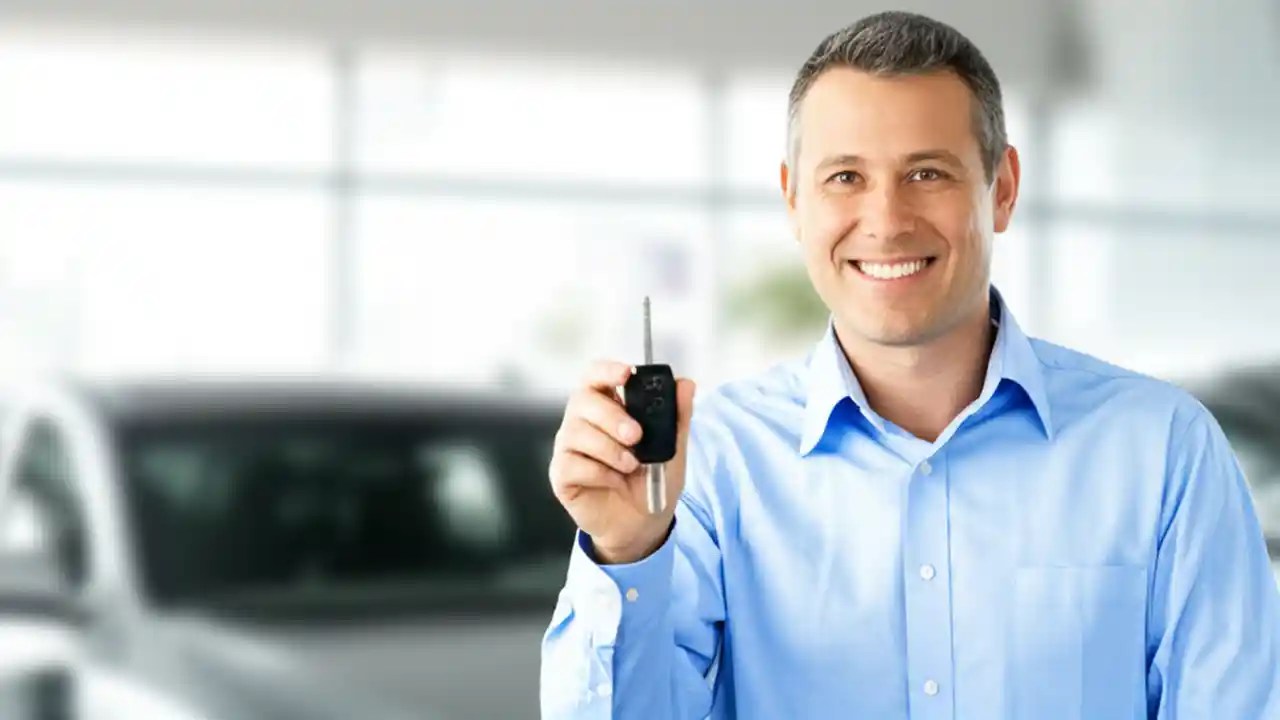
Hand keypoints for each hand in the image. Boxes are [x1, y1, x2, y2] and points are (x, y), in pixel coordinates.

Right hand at [549, 359, 695, 563]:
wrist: (643, 524)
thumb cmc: (651, 480)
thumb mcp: (673, 448)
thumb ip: (677, 416)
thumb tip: (686, 385)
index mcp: (607, 406)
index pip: (596, 376)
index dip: (607, 370)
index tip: (626, 375)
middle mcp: (582, 421)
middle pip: (583, 400)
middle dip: (612, 416)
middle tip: (636, 436)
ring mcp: (569, 447)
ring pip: (577, 433)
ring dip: (610, 449)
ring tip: (632, 466)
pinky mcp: (561, 474)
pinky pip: (573, 463)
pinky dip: (600, 472)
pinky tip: (615, 481)